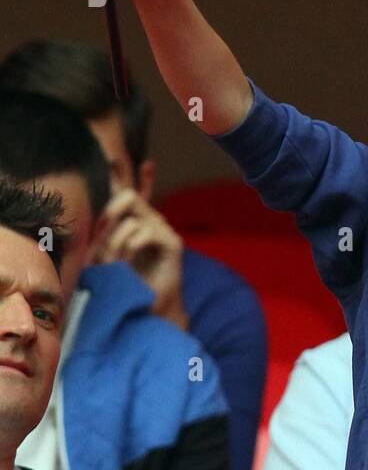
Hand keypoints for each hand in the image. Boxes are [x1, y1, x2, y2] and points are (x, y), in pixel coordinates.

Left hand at [91, 188, 186, 327]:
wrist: (146, 309)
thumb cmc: (125, 285)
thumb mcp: (106, 257)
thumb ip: (102, 237)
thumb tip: (92, 222)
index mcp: (136, 222)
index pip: (133, 191)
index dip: (130, 174)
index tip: (122, 159)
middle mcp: (151, 222)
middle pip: (128, 195)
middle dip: (109, 212)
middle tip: (99, 234)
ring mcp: (163, 231)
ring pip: (132, 218)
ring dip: (115, 241)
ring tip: (112, 263)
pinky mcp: (172, 243)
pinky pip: (145, 232)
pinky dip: (130, 247)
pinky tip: (127, 263)